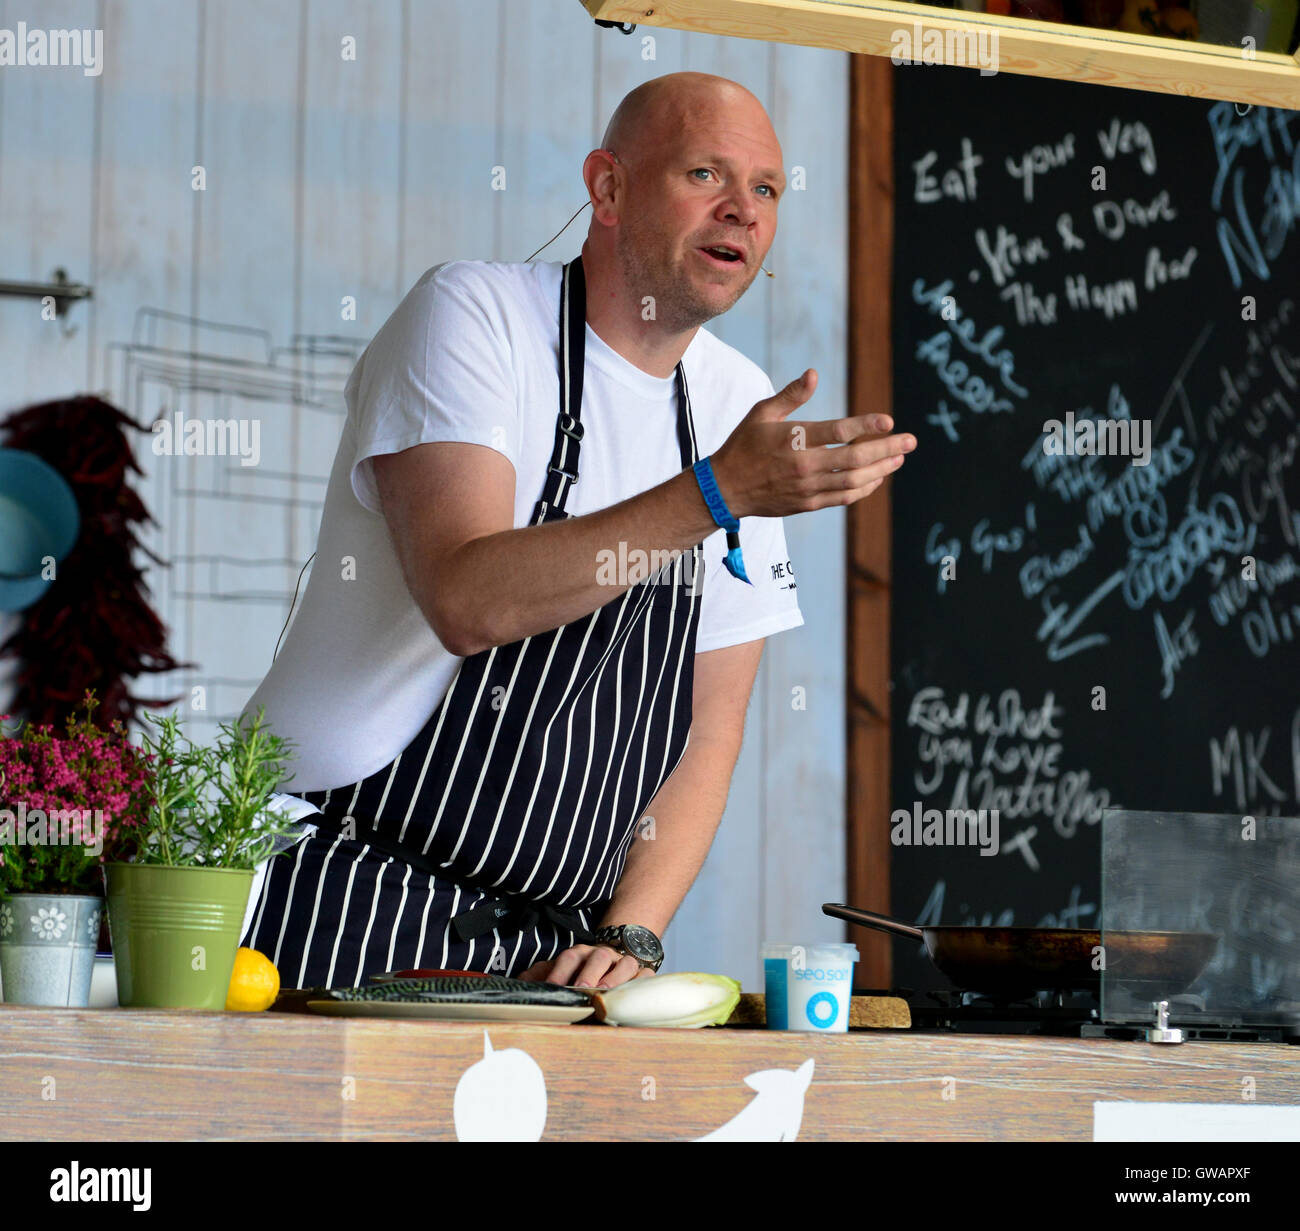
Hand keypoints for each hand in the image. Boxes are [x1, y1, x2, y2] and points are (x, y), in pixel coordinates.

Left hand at [516, 944, 655, 988]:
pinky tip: (634, 992)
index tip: (552, 988)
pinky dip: (643, 982)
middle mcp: (603, 955)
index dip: (560, 971)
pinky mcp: (642, 974)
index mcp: (580, 954)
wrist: (615, 959)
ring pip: (624, 964)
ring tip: (605, 992)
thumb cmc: (583, 971)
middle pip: (597, 958)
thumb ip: (540, 975)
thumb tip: (519, 983)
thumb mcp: (559, 971)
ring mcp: (624, 963)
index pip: (569, 957)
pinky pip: (647, 975)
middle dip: (588, 973)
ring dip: (615, 978)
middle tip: (581, 989)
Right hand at [710, 368, 914, 518]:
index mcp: (793, 440)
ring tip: (899, 458)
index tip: (890, 422)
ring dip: (881, 469)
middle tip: (911, 441)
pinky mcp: (808, 504)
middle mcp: (803, 466)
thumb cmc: (743, 446)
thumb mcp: (761, 413)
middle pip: (855, 459)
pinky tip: (877, 478)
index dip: (867, 427)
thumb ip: (791, 395)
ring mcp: (807, 488)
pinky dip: (864, 488)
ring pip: (854, 481)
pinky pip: (843, 498)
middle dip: (887, 449)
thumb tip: (814, 374)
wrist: (725, 489)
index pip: (838, 433)